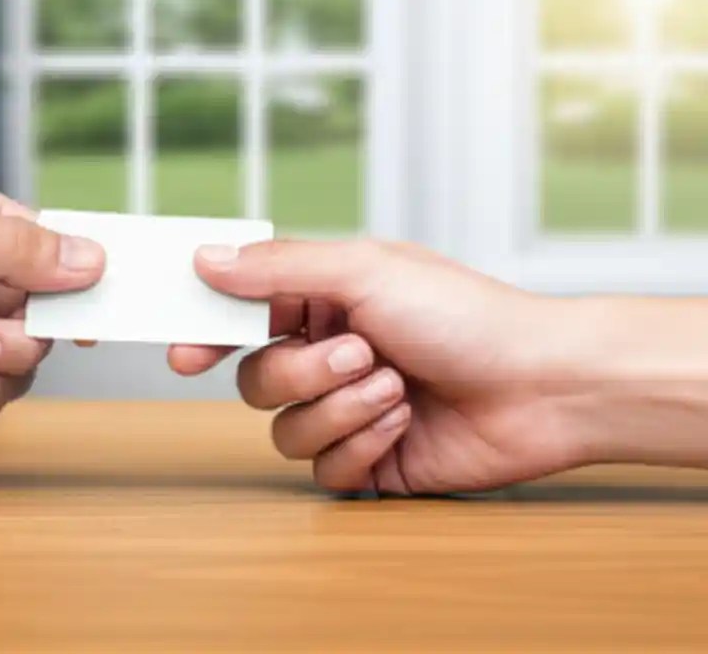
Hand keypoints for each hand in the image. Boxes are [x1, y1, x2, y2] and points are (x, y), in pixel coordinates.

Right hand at [169, 240, 593, 494]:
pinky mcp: (371, 461)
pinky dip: (361, 446)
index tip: (186, 352)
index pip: (241, 319)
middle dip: (304, 374)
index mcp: (323, 304)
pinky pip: (324, 470)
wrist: (544, 385)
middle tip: (358, 354)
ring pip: (285, 431)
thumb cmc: (468, 316)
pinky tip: (404, 424)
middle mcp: (330, 358)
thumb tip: (206, 259)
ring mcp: (348, 412)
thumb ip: (277, 268)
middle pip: (256, 381)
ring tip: (396, 389)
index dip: (207, 336)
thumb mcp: (366, 271)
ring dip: (340, 411)